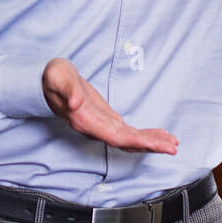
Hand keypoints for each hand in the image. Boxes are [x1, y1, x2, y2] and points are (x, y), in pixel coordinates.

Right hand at [41, 58, 177, 153]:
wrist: (48, 80)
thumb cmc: (53, 76)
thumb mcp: (57, 76)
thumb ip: (66, 90)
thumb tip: (75, 103)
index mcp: (86, 120)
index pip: (116, 137)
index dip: (138, 142)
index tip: (157, 145)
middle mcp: (95, 128)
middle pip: (127, 142)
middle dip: (151, 145)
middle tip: (173, 147)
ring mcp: (101, 125)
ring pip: (129, 139)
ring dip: (151, 142)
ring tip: (173, 143)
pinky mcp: (106, 119)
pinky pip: (128, 132)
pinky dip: (145, 135)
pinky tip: (159, 135)